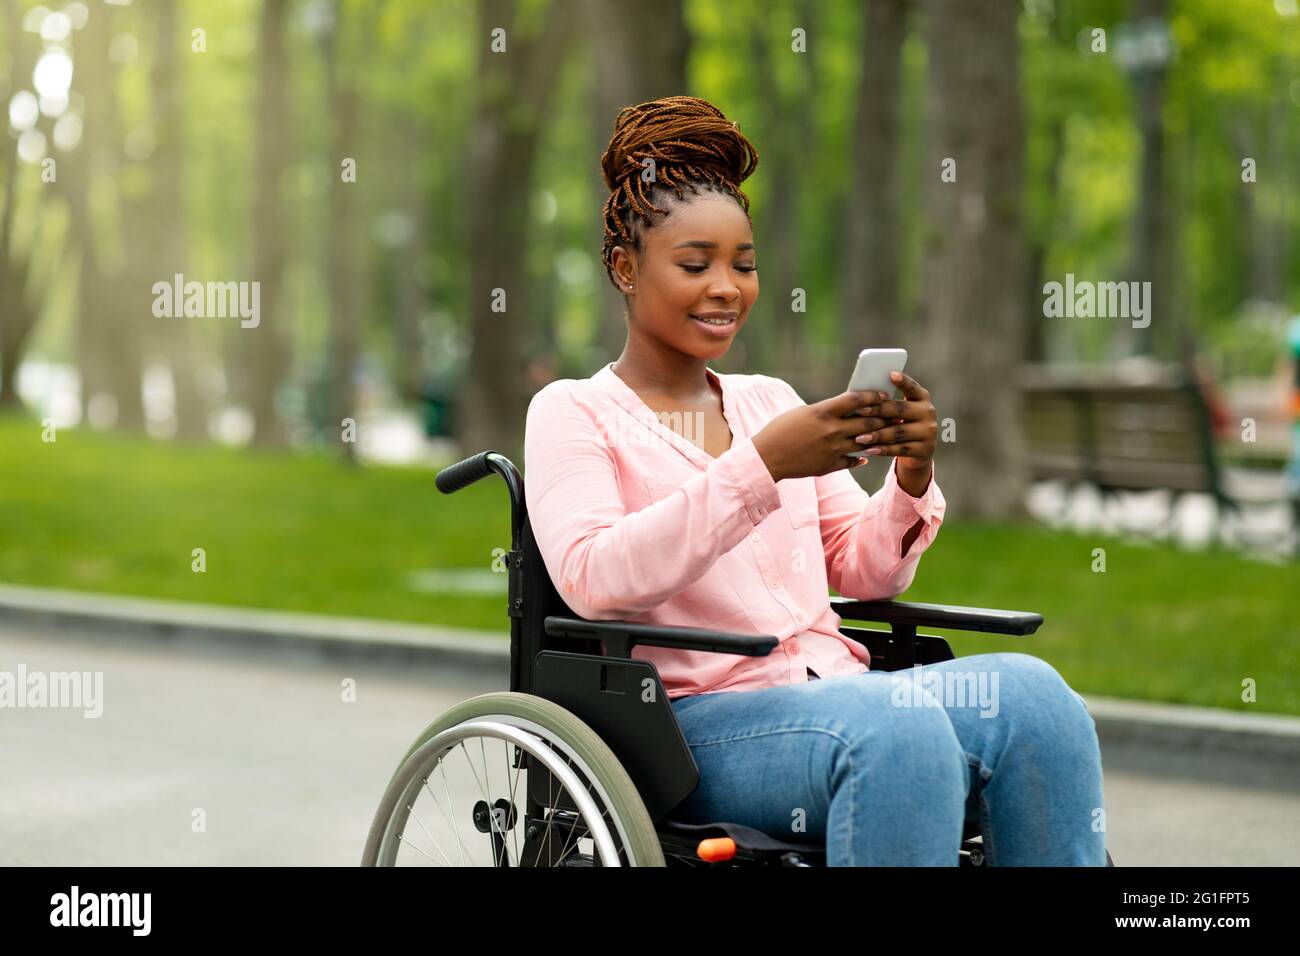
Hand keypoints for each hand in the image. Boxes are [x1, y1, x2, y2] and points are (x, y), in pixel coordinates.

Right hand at [752, 390, 893, 480]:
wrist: (767, 458)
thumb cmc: (780, 430)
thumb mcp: (803, 412)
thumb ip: (826, 410)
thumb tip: (847, 407)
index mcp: (823, 411)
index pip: (857, 399)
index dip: (873, 396)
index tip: (883, 395)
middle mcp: (832, 430)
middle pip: (868, 420)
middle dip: (884, 417)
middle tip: (895, 414)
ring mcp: (833, 449)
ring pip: (866, 441)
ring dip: (878, 437)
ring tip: (886, 434)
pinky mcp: (830, 465)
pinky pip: (854, 460)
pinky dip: (861, 457)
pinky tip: (866, 455)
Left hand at [854, 371, 937, 475]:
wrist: (918, 450)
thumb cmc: (900, 424)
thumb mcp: (899, 411)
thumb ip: (887, 402)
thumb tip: (861, 394)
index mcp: (922, 398)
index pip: (912, 387)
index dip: (903, 381)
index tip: (890, 374)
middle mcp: (928, 412)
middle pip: (901, 409)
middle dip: (878, 410)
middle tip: (859, 411)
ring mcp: (928, 432)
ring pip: (898, 432)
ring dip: (877, 435)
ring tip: (859, 437)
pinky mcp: (925, 449)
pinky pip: (900, 449)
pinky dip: (883, 450)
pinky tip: (869, 450)